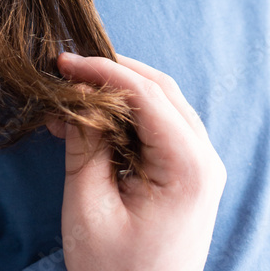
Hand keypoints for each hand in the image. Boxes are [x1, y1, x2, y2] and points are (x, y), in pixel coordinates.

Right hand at [45, 51, 226, 270]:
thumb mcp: (89, 207)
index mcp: (189, 166)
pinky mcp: (189, 174)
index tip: (64, 63)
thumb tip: (77, 95)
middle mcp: (205, 158)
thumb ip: (85, 144)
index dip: (103, 70)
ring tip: (74, 94)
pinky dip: (128, 114)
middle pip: (160, 90)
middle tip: (67, 71)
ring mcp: (201, 165)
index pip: (147, 94)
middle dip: (111, 73)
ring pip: (162, 102)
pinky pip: (161, 126)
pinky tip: (94, 118)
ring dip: (119, 91)